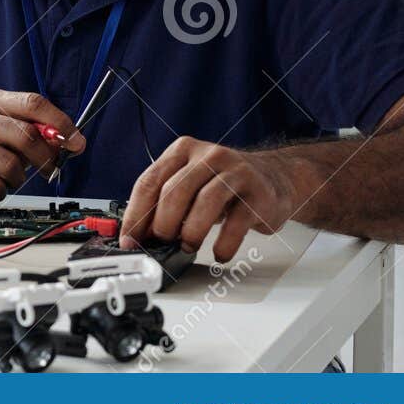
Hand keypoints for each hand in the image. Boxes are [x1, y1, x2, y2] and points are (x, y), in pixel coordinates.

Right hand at [0, 89, 82, 206]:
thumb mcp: (5, 134)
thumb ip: (34, 133)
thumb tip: (70, 141)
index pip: (32, 103)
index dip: (60, 123)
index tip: (77, 142)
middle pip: (25, 135)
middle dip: (45, 158)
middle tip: (50, 171)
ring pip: (11, 164)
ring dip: (19, 179)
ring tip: (10, 178)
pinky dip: (1, 191)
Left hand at [121, 136, 297, 261]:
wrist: (275, 178)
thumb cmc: (224, 184)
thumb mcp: (191, 182)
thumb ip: (166, 201)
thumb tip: (139, 235)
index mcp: (183, 150)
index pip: (149, 181)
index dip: (135, 215)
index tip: (129, 240)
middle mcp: (208, 156)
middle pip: (174, 191)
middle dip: (162, 225)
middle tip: (162, 243)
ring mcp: (236, 173)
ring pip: (204, 203)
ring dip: (191, 233)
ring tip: (188, 246)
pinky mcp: (259, 195)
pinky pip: (236, 223)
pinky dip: (223, 244)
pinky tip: (219, 252)